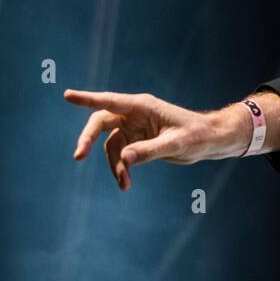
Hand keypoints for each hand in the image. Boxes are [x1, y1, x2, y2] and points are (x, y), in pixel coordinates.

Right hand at [65, 89, 247, 190]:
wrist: (211, 141)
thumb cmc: (198, 136)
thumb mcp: (176, 143)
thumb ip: (150, 150)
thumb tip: (124, 159)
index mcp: (143, 106)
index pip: (110, 101)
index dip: (87, 99)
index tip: (67, 96)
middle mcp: (134, 114)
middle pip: (101, 123)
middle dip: (89, 139)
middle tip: (78, 156)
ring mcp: (134, 128)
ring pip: (111, 145)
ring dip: (113, 165)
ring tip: (124, 184)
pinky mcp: (137, 141)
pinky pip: (121, 155)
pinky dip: (121, 169)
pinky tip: (126, 184)